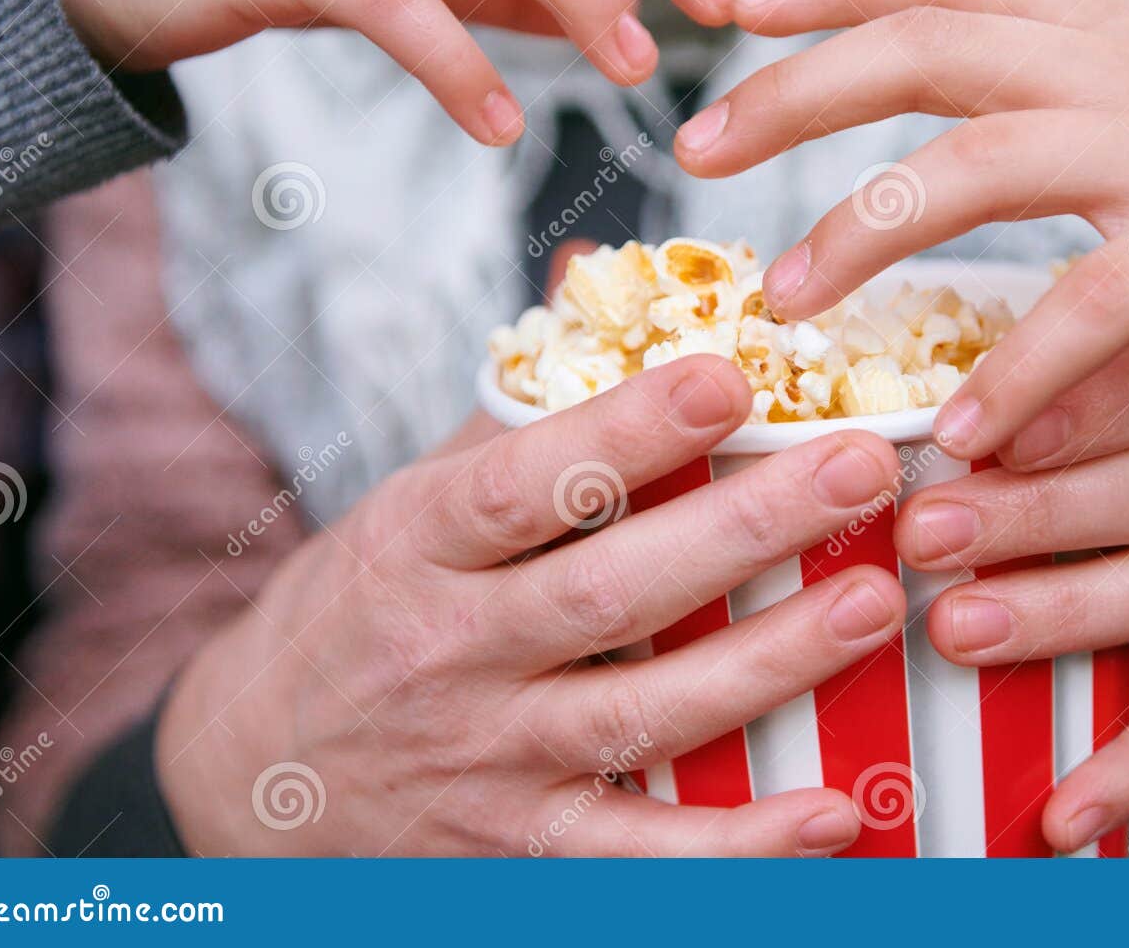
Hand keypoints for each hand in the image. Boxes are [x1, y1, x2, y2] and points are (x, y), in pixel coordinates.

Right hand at [157, 356, 904, 856]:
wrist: (252, 770)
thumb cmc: (361, 609)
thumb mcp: (409, 499)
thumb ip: (515, 406)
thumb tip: (597, 274)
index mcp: (417, 544)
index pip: (524, 481)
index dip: (626, 430)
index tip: (729, 376)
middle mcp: (448, 652)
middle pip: (609, 591)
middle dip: (746, 529)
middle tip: (861, 468)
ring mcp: (485, 759)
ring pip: (642, 713)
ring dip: (769, 662)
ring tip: (875, 602)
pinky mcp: (517, 850)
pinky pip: (639, 856)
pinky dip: (737, 847)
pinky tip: (834, 812)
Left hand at [675, 0, 1128, 456]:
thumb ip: (1094, 92)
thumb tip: (999, 122)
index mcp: (1113, 29)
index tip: (744, 7)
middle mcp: (1126, 65)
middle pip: (925, 43)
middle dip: (796, 86)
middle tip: (696, 145)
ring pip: (981, 160)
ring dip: (866, 227)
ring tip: (785, 301)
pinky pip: (1102, 302)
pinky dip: (1026, 366)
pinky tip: (964, 430)